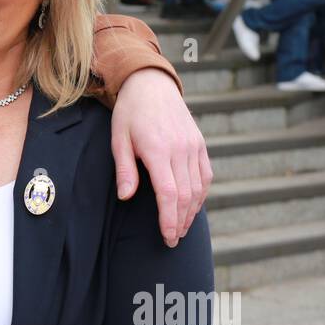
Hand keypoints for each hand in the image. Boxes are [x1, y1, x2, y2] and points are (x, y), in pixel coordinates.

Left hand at [112, 67, 211, 247]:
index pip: (169, 194)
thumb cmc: (130, 113)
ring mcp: (193, 146)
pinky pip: (206, 175)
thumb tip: (126, 197)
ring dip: (192, 212)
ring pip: (199, 188)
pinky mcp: (200, 144)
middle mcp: (180, 149)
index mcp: (158, 150)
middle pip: (186, 195)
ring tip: (181, 228)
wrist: (151, 85)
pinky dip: (202, 194)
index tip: (167, 237)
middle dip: (180, 222)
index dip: (169, 219)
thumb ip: (125, 169)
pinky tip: (193, 206)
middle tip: (172, 240)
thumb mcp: (118, 138)